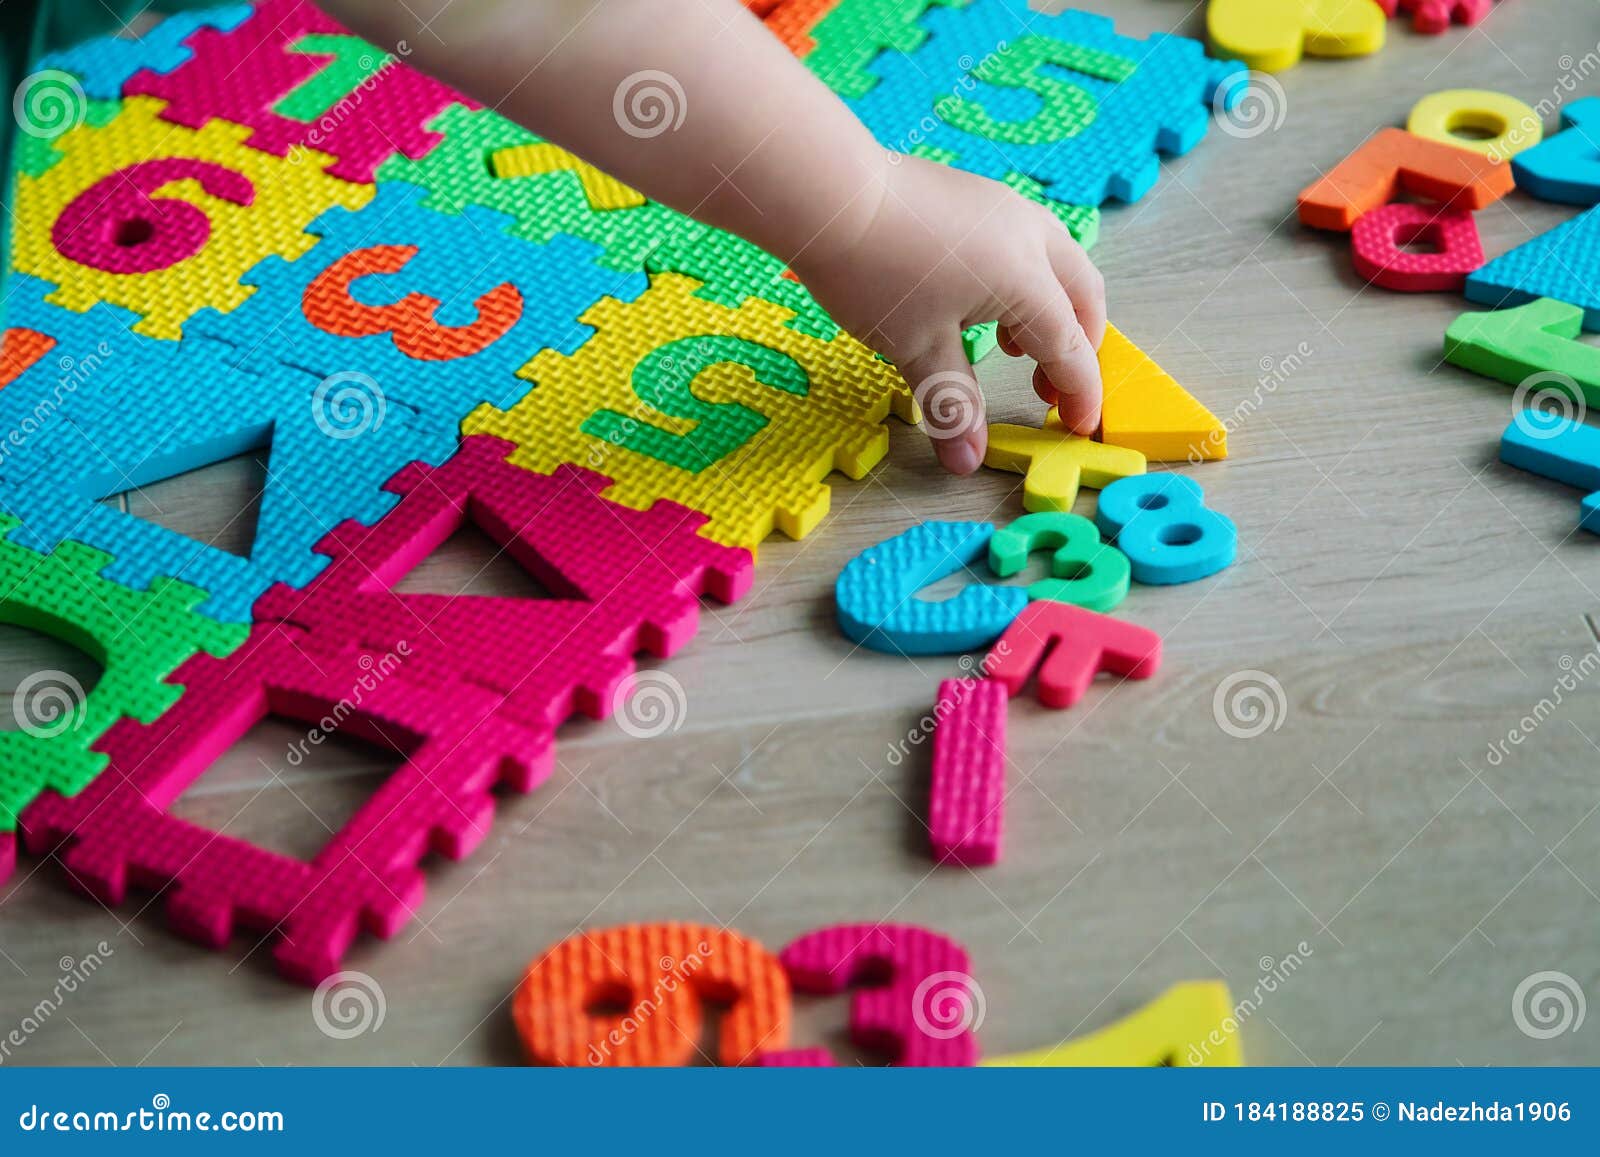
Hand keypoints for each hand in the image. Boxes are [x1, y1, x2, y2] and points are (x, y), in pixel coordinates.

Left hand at [791, 152, 1106, 473]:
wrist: (830, 196)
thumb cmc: (874, 272)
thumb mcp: (916, 348)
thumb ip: (952, 405)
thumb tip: (967, 461)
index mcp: (1026, 278)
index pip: (1070, 347)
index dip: (1078, 393)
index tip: (1078, 427)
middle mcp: (1030, 236)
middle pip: (1083, 298)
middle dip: (1078, 348)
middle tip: (1048, 392)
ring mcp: (1006, 208)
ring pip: (1059, 264)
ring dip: (1053, 313)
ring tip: (1012, 351)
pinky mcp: (979, 197)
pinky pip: (1027, 244)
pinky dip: (1027, 283)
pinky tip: (981, 305)